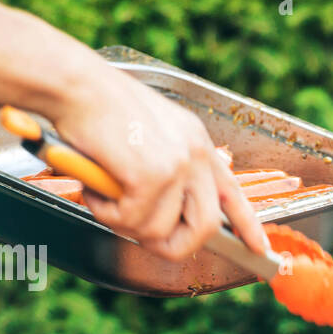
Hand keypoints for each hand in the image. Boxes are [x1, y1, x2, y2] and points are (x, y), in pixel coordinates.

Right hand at [48, 69, 266, 261]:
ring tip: (105, 196)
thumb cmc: (98, 109)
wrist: (75, 86)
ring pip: (161, 232)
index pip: (233, 193)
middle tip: (142, 235)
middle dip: (173, 244)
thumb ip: (167, 166)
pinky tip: (96, 187)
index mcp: (197, 144)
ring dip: (125, 224)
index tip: (258, 248)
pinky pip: (133, 221)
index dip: (247, 226)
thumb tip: (167, 212)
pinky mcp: (152, 176)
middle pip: (205, 227)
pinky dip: (107, 213)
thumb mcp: (148, 135)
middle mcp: (195, 155)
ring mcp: (177, 166)